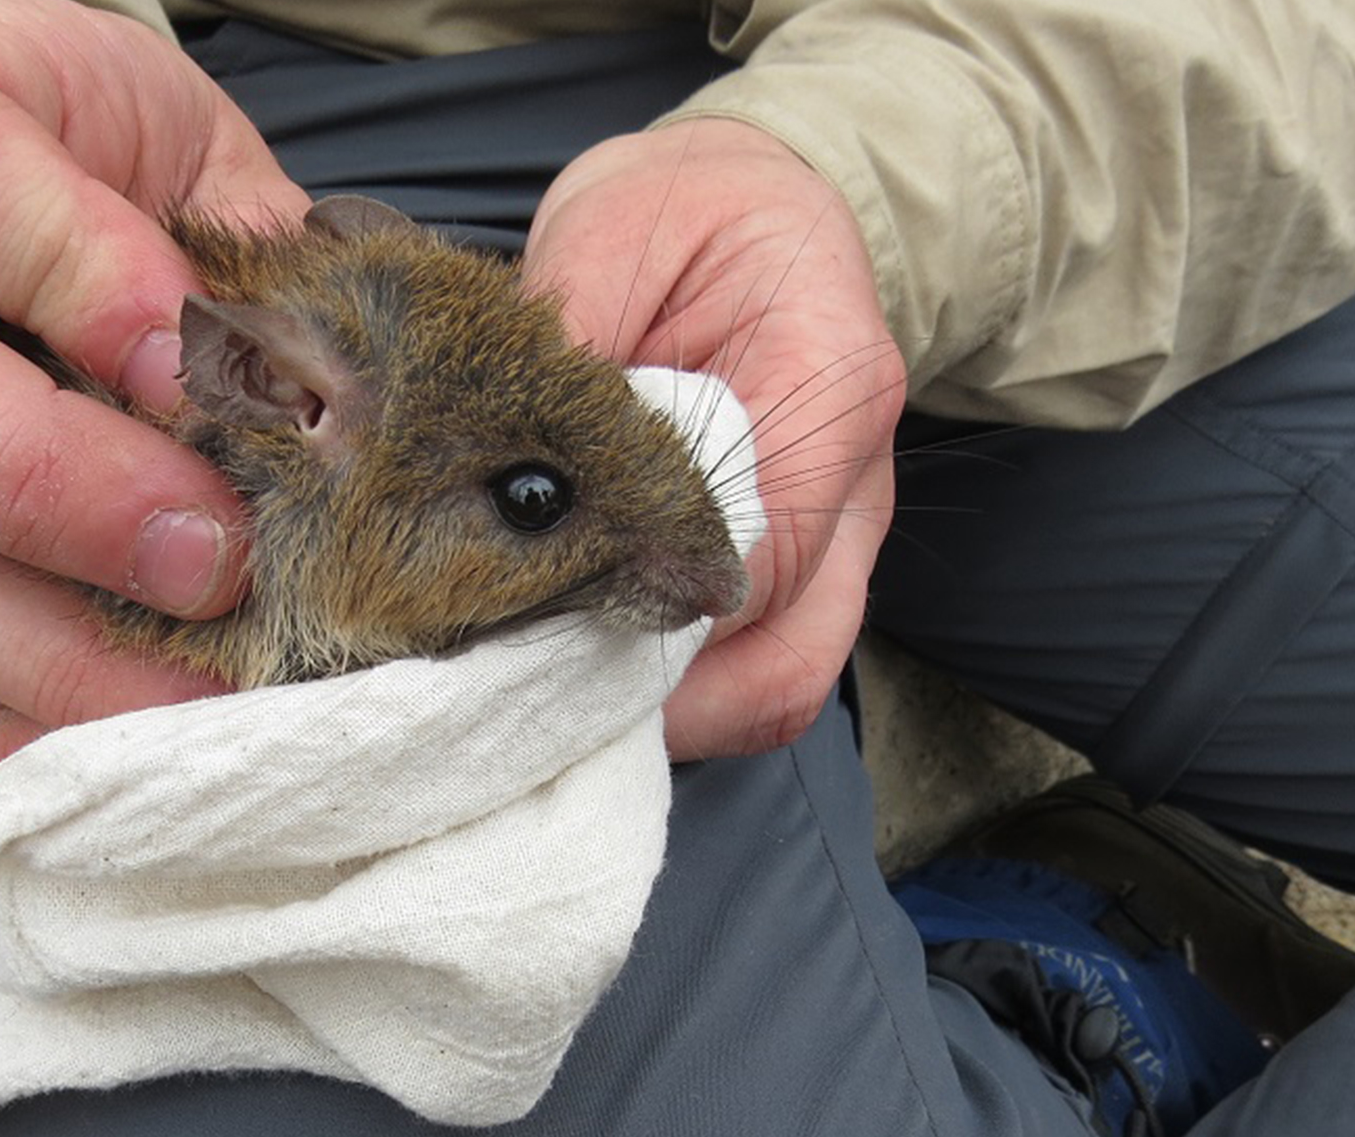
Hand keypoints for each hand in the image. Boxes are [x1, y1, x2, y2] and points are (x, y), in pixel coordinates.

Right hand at [0, 0, 311, 779]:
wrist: (57, 221)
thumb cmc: (125, 179)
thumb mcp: (184, 154)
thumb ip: (230, 253)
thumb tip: (320, 406)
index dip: (60, 269)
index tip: (196, 354)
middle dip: (40, 485)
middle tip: (213, 552)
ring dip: (53, 645)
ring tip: (208, 682)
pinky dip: (27, 734)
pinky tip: (142, 747)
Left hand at [527, 119, 903, 759]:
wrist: (754, 202)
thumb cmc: (685, 211)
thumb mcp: (614, 229)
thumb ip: (573, 342)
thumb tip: (500, 460)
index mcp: (826, 384)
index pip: (756, 549)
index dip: (647, 612)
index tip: (537, 626)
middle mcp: (855, 485)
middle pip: (787, 660)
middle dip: (659, 702)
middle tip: (527, 692)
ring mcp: (840, 542)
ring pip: (779, 689)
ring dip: (669, 716)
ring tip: (547, 700)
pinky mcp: (800, 571)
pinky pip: (757, 674)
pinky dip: (675, 698)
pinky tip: (580, 678)